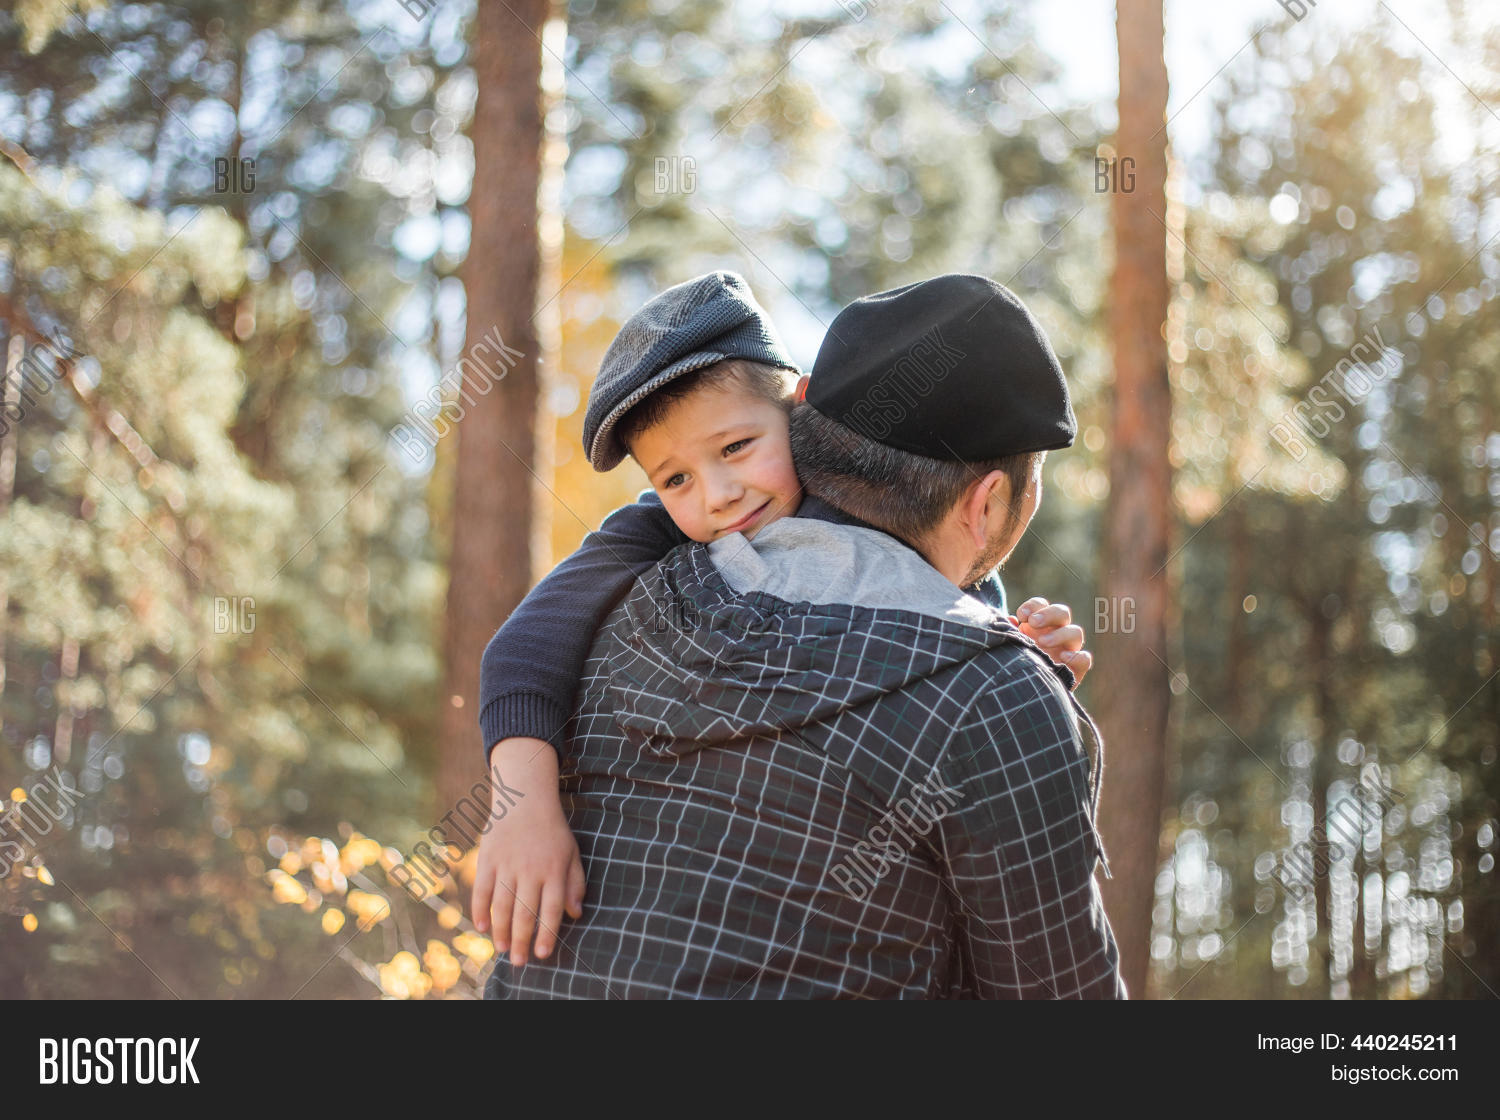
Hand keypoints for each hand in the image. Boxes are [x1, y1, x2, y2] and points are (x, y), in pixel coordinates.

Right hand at [471, 738, 585, 966]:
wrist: (525, 798)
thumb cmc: (552, 831)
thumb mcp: (571, 853)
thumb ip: (575, 883)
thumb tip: (575, 914)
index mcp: (553, 870)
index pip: (550, 910)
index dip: (546, 934)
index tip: (542, 954)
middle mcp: (530, 870)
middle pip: (525, 912)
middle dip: (521, 941)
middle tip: (518, 963)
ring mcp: (507, 864)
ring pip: (503, 905)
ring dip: (501, 931)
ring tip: (502, 950)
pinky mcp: (488, 859)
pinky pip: (482, 889)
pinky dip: (480, 910)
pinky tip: (482, 927)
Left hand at [1011, 597, 1091, 685]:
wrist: (1021, 696)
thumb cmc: (1013, 666)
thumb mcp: (1007, 648)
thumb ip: (1007, 634)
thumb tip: (1009, 620)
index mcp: (1038, 625)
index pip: (1041, 606)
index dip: (1034, 606)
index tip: (1021, 615)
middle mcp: (1055, 634)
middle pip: (1062, 612)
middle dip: (1048, 614)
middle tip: (1032, 623)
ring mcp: (1067, 650)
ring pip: (1076, 632)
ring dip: (1060, 634)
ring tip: (1042, 643)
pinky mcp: (1075, 670)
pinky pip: (1085, 659)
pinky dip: (1078, 656)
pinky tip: (1062, 658)